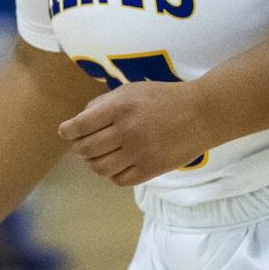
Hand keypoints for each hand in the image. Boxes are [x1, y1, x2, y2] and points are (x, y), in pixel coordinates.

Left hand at [58, 81, 215, 187]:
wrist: (202, 113)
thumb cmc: (165, 98)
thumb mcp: (132, 90)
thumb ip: (104, 103)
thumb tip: (79, 120)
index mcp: (120, 107)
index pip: (80, 125)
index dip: (68, 131)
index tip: (65, 132)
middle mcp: (126, 131)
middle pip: (86, 149)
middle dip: (79, 148)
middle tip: (82, 146)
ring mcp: (139, 153)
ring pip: (100, 168)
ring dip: (93, 163)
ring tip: (98, 156)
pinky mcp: (150, 169)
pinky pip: (119, 180)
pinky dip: (112, 174)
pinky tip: (116, 166)